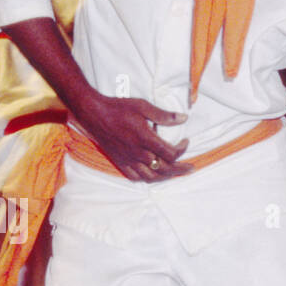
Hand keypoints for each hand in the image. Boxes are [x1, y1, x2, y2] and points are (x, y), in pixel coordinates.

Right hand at [75, 92, 192, 182]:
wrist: (94, 115)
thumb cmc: (118, 108)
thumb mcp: (143, 106)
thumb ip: (164, 115)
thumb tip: (183, 118)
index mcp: (145, 139)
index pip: (170, 153)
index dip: (182, 150)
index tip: (185, 141)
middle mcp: (137, 153)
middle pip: (164, 169)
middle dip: (180, 169)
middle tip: (191, 168)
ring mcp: (128, 160)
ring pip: (150, 177)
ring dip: (165, 177)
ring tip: (174, 174)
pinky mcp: (120, 162)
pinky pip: (135, 177)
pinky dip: (146, 179)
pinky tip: (152, 175)